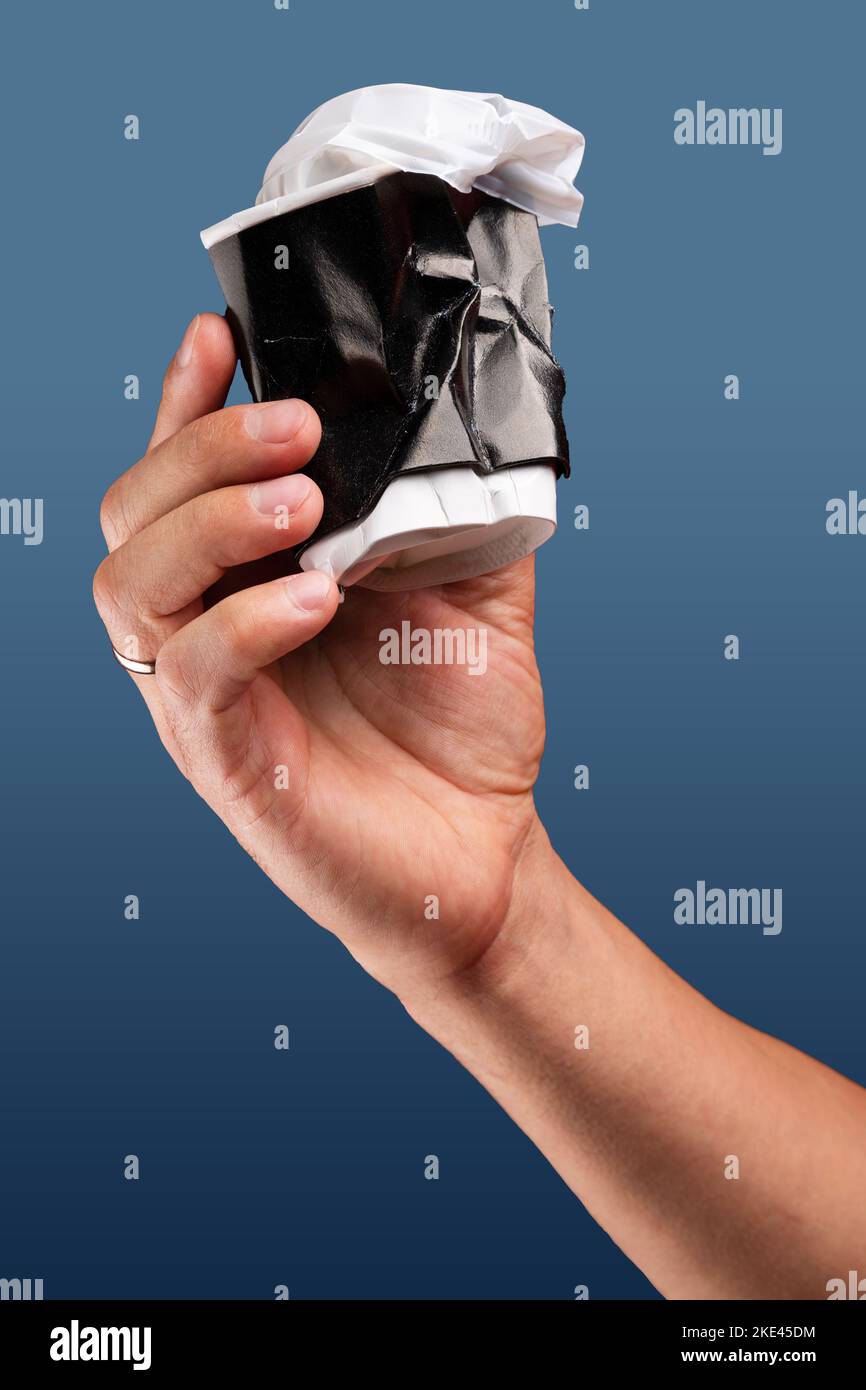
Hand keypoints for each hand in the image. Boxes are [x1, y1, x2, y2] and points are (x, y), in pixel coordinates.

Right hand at [94, 313, 549, 996]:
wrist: (483, 853)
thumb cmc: (460, 724)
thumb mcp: (471, 585)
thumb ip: (448, 505)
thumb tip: (449, 416)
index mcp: (248, 578)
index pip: (182, 476)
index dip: (187, 400)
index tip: (220, 332)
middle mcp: (205, 628)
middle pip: (133, 513)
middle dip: (203, 449)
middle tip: (298, 426)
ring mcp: (202, 698)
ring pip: (131, 586)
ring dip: (210, 524)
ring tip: (301, 504)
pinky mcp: (225, 760)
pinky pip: (190, 676)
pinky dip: (243, 623)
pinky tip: (314, 599)